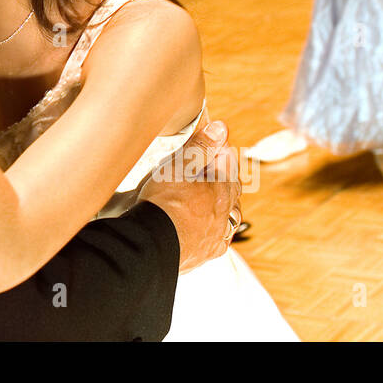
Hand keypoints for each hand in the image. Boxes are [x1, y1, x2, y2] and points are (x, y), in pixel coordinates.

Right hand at [138, 120, 241, 273]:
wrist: (151, 244)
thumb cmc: (165, 203)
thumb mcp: (180, 165)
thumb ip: (201, 146)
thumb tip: (221, 128)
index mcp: (222, 191)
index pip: (229, 167)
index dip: (220, 154)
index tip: (211, 146)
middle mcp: (225, 216)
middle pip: (230, 193)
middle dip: (221, 180)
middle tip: (205, 171)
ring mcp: (215, 238)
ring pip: (225, 218)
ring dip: (217, 207)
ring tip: (202, 200)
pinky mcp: (203, 255)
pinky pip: (214, 240)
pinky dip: (209, 230)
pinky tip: (199, 228)